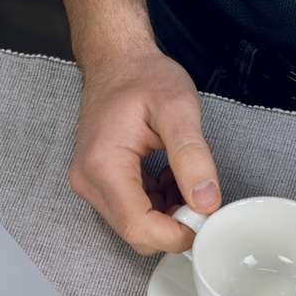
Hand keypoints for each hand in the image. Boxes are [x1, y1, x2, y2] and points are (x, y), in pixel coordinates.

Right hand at [70, 45, 221, 254]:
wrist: (117, 61)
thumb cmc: (143, 77)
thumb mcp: (178, 108)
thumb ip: (193, 156)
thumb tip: (206, 201)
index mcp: (104, 166)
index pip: (138, 227)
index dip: (176, 234)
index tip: (205, 219)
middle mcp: (89, 181)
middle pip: (136, 233)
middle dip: (174, 225)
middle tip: (200, 196)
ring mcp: (90, 185)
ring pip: (135, 227)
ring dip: (167, 214)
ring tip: (184, 179)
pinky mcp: (98, 184)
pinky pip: (131, 212)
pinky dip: (158, 205)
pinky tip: (170, 179)